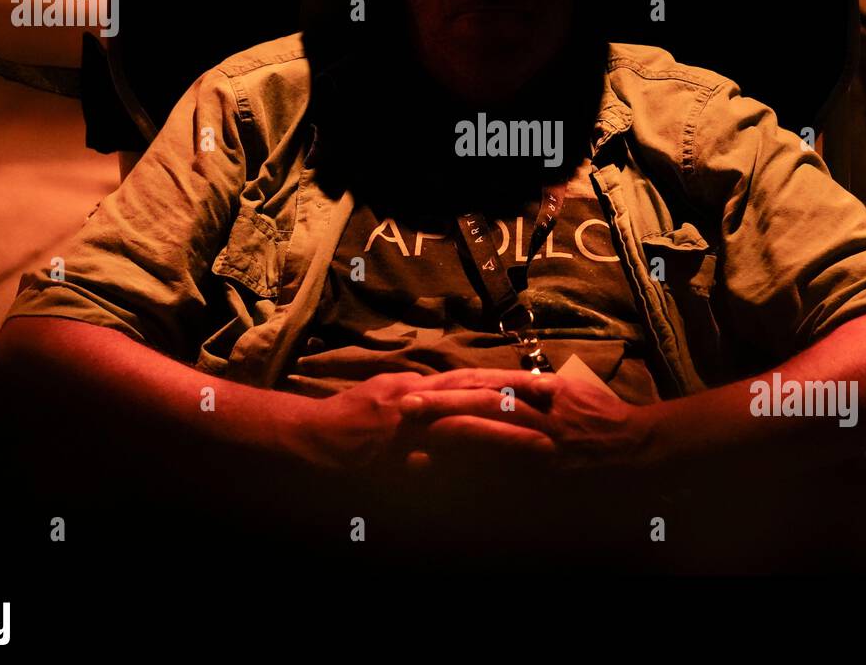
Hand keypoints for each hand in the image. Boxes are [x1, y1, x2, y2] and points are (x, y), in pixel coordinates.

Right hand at [298, 370, 556, 472]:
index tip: (545, 383)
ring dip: (504, 439)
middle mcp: (417, 405)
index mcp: (419, 388)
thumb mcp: (391, 391)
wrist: (310, 441)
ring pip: (464, 432)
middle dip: (517, 404)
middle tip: (556, 408)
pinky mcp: (400, 468)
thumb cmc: (352, 416)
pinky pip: (441, 474)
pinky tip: (499, 486)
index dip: (510, 380)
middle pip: (475, 399)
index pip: (473, 379)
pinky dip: (470, 478)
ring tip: (540, 448)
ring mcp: (409, 437)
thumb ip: (427, 392)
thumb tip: (460, 389)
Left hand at [399, 368, 655, 472]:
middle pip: (483, 404)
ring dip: (452, 439)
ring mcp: (543, 445)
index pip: (487, 382)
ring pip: (492, 438)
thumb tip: (492, 381)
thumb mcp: (566, 388)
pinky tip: (452, 482)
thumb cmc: (598, 415)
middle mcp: (540, 413)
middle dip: (442, 405)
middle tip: (404, 407)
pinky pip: (509, 476)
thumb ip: (529, 385)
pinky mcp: (548, 473)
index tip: (420, 386)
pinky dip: (479, 478)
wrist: (635, 448)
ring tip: (416, 444)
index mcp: (541, 389)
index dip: (451, 384)